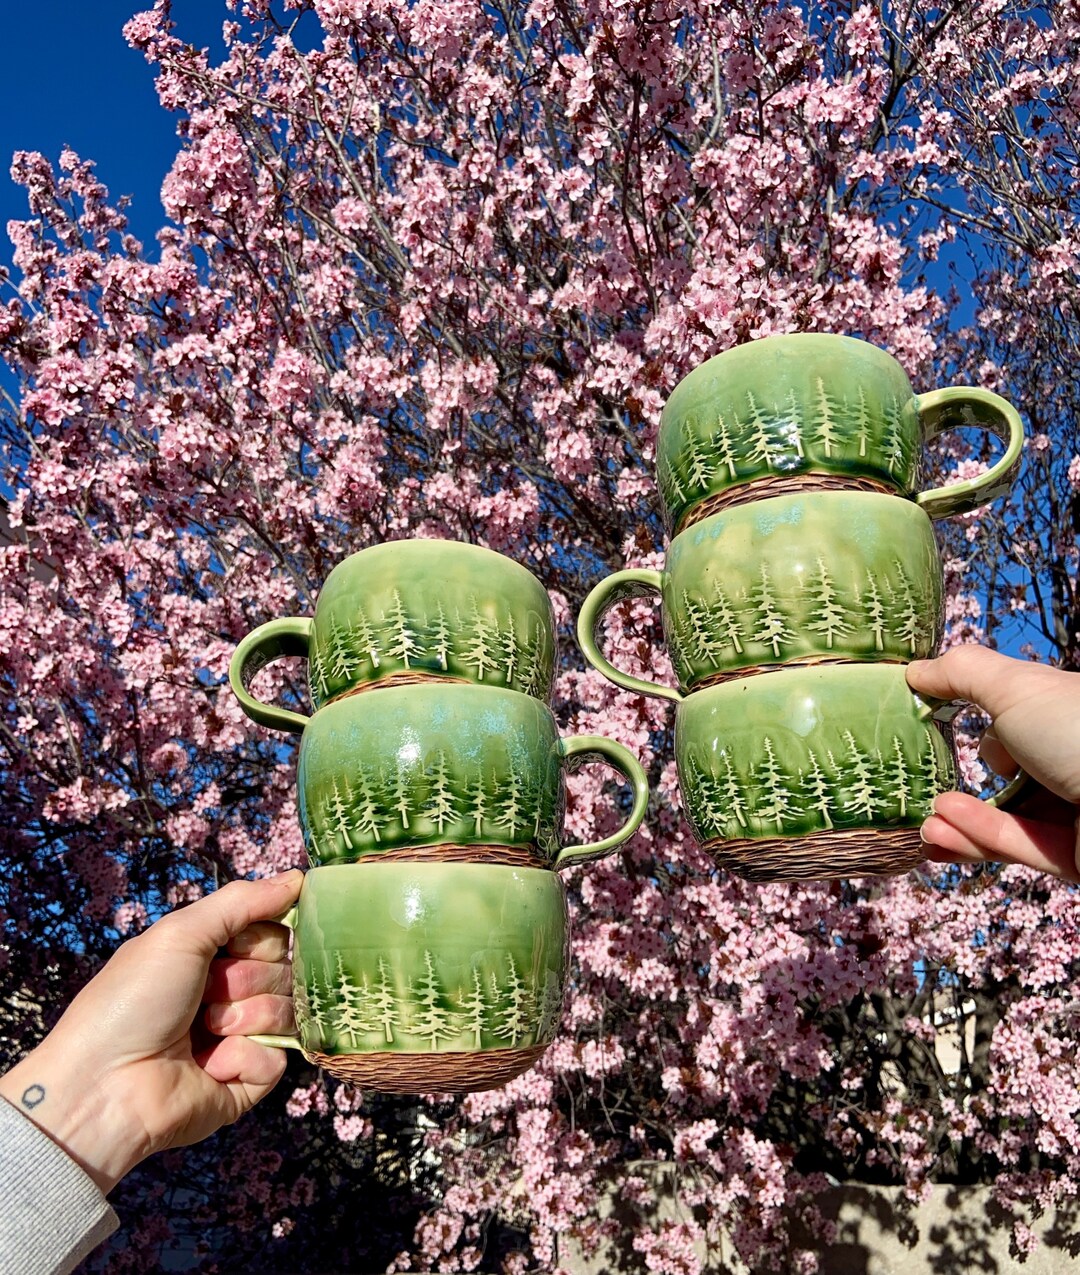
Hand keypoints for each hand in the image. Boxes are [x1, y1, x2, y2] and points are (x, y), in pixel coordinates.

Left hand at [0, 869, 302, 1193]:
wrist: (104, 1085)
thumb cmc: (133, 1000)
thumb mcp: (181, 933)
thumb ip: (242, 901)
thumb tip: (300, 877)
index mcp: (215, 957)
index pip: (276, 934)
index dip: (262, 938)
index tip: (233, 946)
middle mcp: (232, 995)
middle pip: (286, 971)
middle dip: (246, 979)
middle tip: (206, 993)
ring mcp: (241, 1039)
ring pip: (285, 1012)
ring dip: (243, 1017)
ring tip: (203, 1032)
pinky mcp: (247, 1082)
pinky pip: (277, 1059)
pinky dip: (244, 1058)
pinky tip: (210, 1066)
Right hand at [905, 647, 1079, 879]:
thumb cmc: (1078, 730)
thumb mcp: (1015, 688)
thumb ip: (963, 674)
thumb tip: (916, 672)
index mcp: (1064, 722)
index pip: (1017, 726)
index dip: (982, 733)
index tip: (937, 736)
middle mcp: (1070, 766)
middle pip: (1005, 780)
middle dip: (958, 787)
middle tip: (921, 790)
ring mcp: (1072, 814)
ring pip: (1004, 821)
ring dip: (959, 822)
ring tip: (926, 822)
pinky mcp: (1071, 856)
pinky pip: (1016, 847)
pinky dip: (976, 839)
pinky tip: (940, 830)